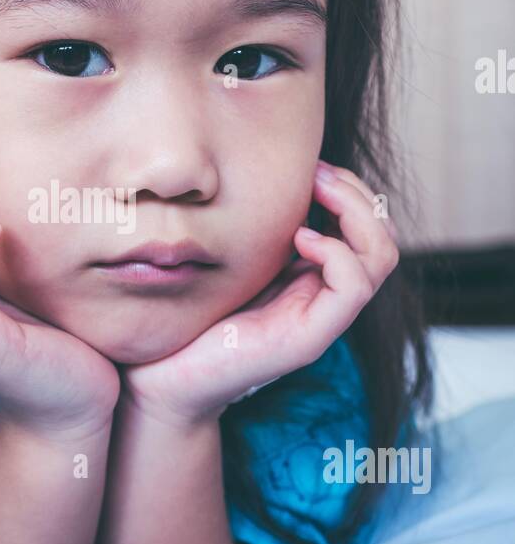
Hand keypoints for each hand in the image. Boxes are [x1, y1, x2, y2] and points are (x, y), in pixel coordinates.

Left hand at [118, 161, 398, 427]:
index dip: (351, 189)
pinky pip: (353, 288)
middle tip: (318, 172)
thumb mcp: (227, 258)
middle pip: (384, 238)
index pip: (367, 228)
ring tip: (317, 193)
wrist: (159, 377)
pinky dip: (336, 252)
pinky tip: (300, 238)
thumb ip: (253, 228)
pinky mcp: (308, 339)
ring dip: (356, 214)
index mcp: (310, 277)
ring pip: (380, 259)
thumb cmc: (186, 314)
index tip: (313, 166)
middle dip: (359, 194)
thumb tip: (263, 176)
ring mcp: (321, 319)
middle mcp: (324, 297)